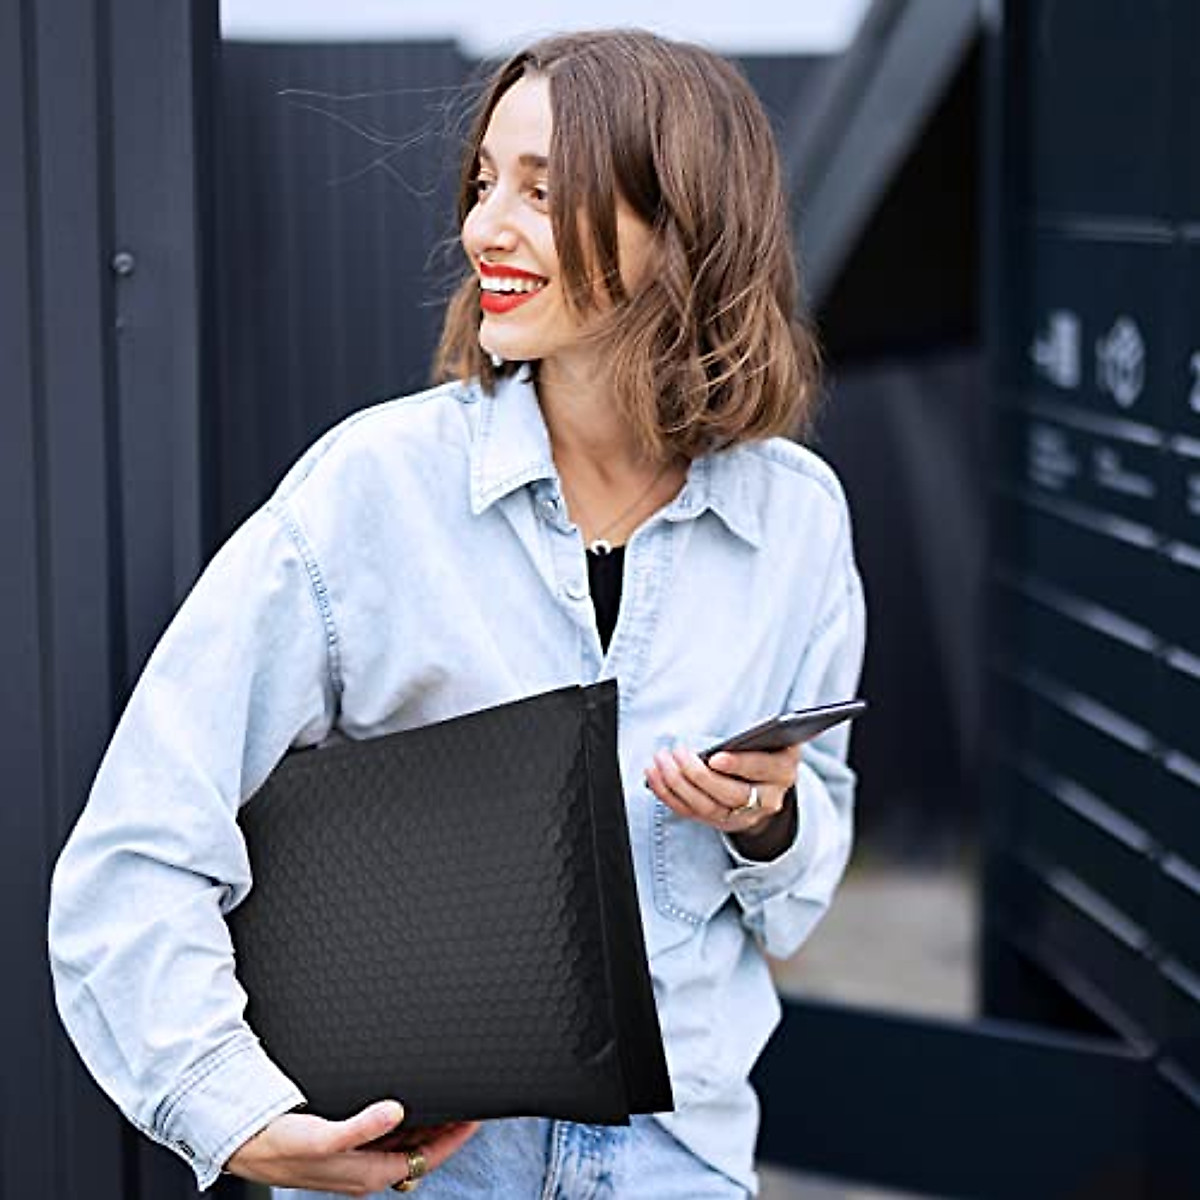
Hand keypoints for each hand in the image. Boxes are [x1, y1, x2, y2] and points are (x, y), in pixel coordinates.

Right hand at [223, 1098, 479, 1194]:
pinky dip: (402, 1118)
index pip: (425, 1158)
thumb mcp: (322, 1138)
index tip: (475, 1117)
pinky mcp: (343, 1144)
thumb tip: (397, 1111)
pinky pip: (385, 1133)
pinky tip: (405, 1101)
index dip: (453, 1138)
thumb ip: (361, 1127)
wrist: (244, 1141)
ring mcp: (355, 1157)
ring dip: (426, 1122)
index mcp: (368, 1173)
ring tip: (446, 1098)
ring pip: (404, 1142)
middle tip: (467, 1101)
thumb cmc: (278, 1145)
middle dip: (445, 1128)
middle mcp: (365, 1168)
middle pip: (419, 1150)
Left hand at [645, 743, 799, 834]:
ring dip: (678, 785)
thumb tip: (729, 735)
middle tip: (677, 753)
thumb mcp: (772, 738)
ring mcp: (744, 816)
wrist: (770, 783)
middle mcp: (768, 800)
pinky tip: (654, 775)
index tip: (715, 757)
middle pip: (731, 794)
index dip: (739, 764)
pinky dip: (669, 795)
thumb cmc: (766, 749)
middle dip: (699, 775)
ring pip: (708, 808)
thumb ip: (757, 734)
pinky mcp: (721, 823)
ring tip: (660, 761)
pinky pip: (691, 813)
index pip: (761, 769)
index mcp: (783, 771)